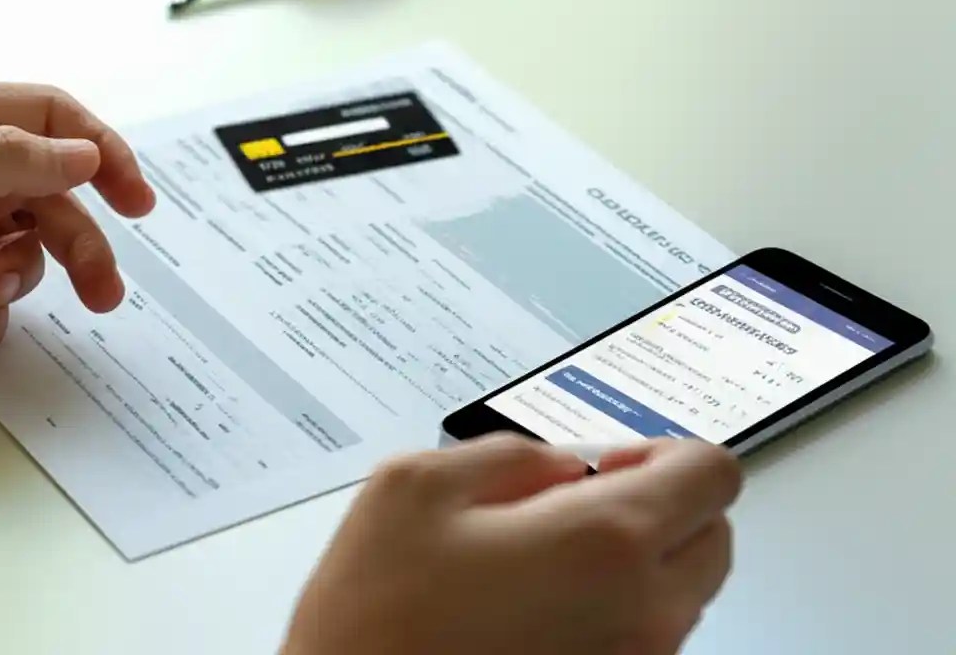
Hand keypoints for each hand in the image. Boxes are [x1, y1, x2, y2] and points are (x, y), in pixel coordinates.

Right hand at [283, 435, 741, 654]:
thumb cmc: (373, 621)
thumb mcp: (415, 488)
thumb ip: (509, 455)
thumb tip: (562, 465)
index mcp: (602, 543)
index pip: (710, 474)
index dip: (666, 452)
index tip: (616, 461)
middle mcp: (641, 615)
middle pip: (715, 537)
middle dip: (664, 506)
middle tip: (585, 503)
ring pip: (683, 595)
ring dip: (636, 562)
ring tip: (543, 561)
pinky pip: (645, 642)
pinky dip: (612, 613)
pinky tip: (534, 609)